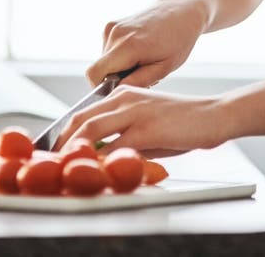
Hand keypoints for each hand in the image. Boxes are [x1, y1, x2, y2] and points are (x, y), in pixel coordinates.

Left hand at [53, 85, 229, 157]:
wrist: (213, 114)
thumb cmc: (182, 122)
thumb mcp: (147, 125)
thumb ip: (123, 137)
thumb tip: (101, 156)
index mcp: (123, 95)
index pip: (83, 113)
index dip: (64, 134)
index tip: (55, 153)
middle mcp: (124, 98)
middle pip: (79, 119)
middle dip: (61, 143)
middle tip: (51, 163)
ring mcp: (135, 111)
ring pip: (90, 128)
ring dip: (74, 150)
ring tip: (65, 168)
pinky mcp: (147, 128)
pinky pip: (115, 146)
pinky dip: (101, 159)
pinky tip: (97, 169)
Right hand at [86, 0, 209, 88]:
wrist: (182, 10)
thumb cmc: (178, 39)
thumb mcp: (164, 68)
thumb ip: (137, 82)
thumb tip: (115, 93)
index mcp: (128, 45)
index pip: (95, 74)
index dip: (103, 88)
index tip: (122, 90)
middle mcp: (116, 33)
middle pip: (99, 69)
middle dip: (115, 78)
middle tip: (141, 75)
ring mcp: (112, 27)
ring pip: (104, 60)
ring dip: (119, 67)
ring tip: (143, 62)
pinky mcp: (112, 24)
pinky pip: (107, 50)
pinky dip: (119, 56)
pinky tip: (139, 52)